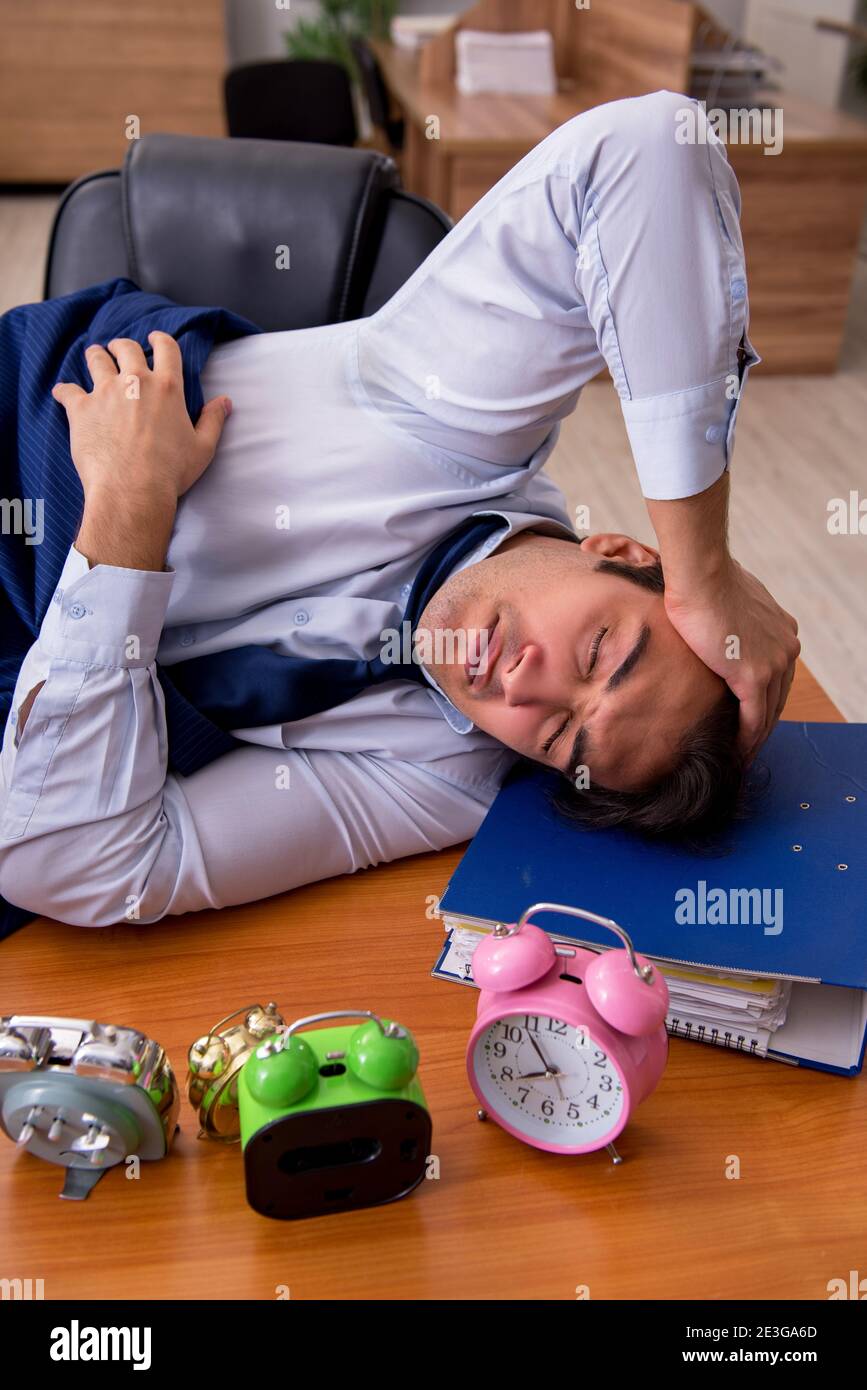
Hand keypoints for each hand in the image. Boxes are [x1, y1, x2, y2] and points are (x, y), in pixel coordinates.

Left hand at [51, 331, 231, 503]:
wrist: (133, 489)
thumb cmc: (170, 472)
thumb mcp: (203, 448)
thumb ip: (213, 420)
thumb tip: (225, 401)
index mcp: (168, 387)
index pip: (166, 348)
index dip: (160, 339)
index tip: (155, 338)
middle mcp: (135, 382)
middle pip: (126, 348)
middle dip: (123, 346)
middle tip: (119, 350)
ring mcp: (105, 392)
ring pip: (96, 359)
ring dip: (96, 356)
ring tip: (95, 357)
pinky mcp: (81, 408)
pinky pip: (67, 390)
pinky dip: (65, 390)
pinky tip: (63, 393)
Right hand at [664, 558, 799, 762]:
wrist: (700, 576)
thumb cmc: (704, 580)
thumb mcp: (729, 600)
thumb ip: (732, 618)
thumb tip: (713, 619)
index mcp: (782, 631)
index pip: (776, 677)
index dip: (763, 700)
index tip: (747, 717)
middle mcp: (786, 648)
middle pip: (777, 699)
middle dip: (762, 724)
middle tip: (745, 745)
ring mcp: (773, 663)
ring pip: (767, 713)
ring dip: (755, 738)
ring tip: (739, 756)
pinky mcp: (754, 676)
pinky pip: (753, 718)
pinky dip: (746, 739)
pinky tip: (735, 753)